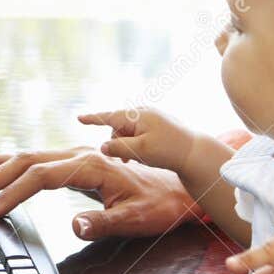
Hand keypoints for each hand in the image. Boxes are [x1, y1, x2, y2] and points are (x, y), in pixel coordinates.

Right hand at [0, 145, 198, 237]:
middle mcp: (79, 156)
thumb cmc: (158, 206)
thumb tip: (75, 225)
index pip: (40, 177)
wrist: (177, 189)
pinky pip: (38, 160)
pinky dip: (11, 162)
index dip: (13, 194)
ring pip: (28, 159)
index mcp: (90, 167)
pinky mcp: (75, 164)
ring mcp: (76, 158)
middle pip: (26, 162)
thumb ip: (104, 223)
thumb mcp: (135, 220)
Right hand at [83, 107, 199, 174]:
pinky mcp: (158, 124)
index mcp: (137, 116)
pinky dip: (136, 143)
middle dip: (117, 142)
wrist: (195, 152)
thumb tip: (102, 146)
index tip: (78, 118)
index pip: (109, 117)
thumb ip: (118, 148)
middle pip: (118, 126)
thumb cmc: (168, 151)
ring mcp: (152, 116)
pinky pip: (139, 132)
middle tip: (125, 161)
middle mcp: (143, 112)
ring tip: (135, 160)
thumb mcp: (140, 151)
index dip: (92, 119)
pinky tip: (144, 155)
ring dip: (127, 144)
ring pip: (128, 130)